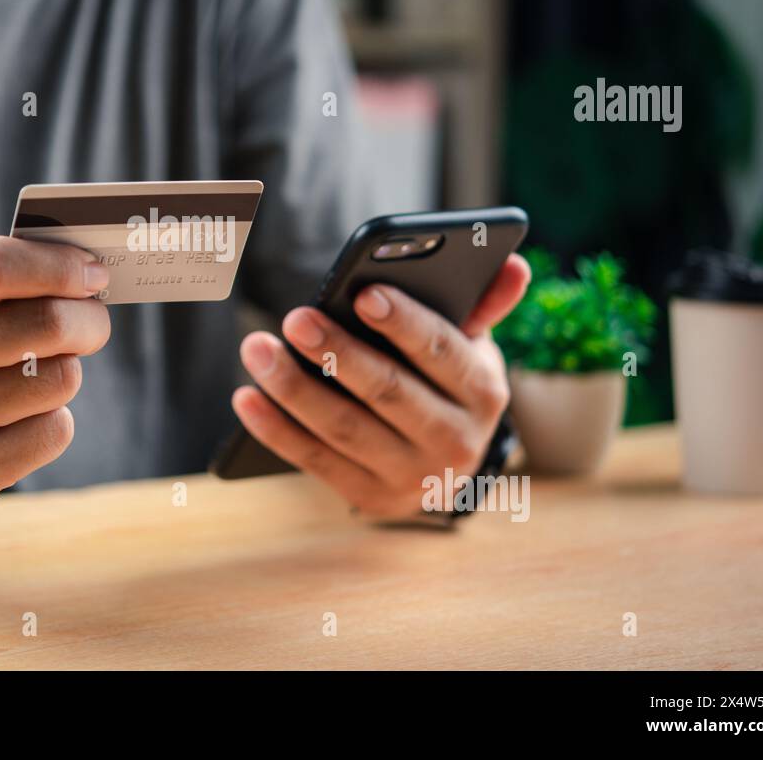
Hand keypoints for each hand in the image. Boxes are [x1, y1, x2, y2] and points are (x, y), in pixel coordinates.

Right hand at [0, 236, 110, 513]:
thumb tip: (83, 271)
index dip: (59, 267)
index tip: (93, 273)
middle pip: (45, 326)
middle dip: (88, 319)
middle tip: (91, 321)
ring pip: (60, 379)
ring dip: (64, 369)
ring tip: (37, 371)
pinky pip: (55, 431)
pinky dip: (52, 417)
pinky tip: (19, 416)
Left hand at [232, 254, 530, 518]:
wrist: (442, 460)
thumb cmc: (446, 380)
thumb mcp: (471, 346)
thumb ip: (481, 305)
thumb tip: (515, 264)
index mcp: (485, 393)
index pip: (443, 353)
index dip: (404, 323)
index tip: (363, 294)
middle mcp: (456, 442)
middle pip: (388, 392)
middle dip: (338, 353)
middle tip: (295, 318)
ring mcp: (412, 477)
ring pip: (345, 428)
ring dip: (294, 388)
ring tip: (257, 348)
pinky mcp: (371, 498)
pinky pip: (315, 460)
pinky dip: (277, 429)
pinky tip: (247, 398)